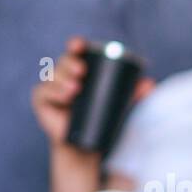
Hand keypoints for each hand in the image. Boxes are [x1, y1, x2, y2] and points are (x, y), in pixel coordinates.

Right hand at [32, 35, 155, 146]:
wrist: (86, 147)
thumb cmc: (102, 120)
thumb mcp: (120, 106)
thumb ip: (134, 94)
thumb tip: (149, 84)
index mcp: (81, 69)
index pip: (76, 51)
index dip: (75, 45)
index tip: (80, 45)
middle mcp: (64, 75)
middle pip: (64, 62)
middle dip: (70, 63)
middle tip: (82, 71)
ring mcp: (51, 88)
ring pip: (53, 77)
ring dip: (62, 80)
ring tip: (75, 89)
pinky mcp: (43, 103)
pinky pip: (42, 93)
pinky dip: (52, 93)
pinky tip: (64, 96)